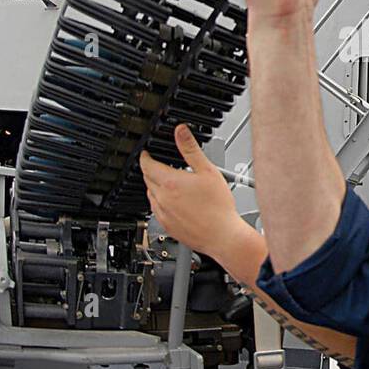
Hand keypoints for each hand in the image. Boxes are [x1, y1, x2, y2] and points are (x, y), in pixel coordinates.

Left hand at [140, 124, 256, 262]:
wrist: (223, 236)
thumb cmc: (219, 207)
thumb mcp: (208, 170)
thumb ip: (191, 149)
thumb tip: (181, 131)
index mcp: (170, 183)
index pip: (147, 165)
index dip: (145, 156)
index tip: (147, 153)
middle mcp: (162, 199)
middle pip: (147, 179)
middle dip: (151, 170)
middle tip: (160, 165)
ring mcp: (162, 214)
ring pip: (151, 195)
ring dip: (155, 186)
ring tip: (170, 183)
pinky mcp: (166, 226)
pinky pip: (156, 210)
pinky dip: (160, 202)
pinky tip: (174, 201)